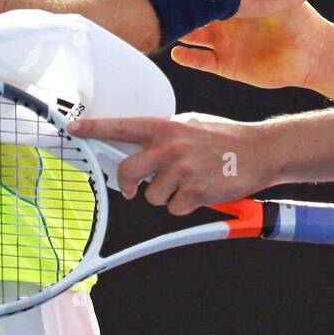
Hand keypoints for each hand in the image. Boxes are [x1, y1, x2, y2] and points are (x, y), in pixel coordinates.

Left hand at [72, 113, 278, 214]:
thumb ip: (164, 136)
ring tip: (188, 183)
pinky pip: (174, 209)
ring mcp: (181, 170)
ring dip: (166, 196)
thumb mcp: (190, 125)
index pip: (122, 126)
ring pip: (152, 196)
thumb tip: (140, 148)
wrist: (260, 150)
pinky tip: (201, 191)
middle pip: (127, 172)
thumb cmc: (226, 138)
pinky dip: (185, 206)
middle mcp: (169, 147)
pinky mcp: (194, 192)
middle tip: (134, 188)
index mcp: (166, 127)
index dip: (94, 128)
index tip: (73, 128)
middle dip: (128, 185)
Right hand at [173, 3, 330, 90]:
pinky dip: (190, 58)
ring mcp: (222, 44)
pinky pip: (202, 62)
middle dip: (182, 4)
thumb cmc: (295, 16)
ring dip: (180, 30)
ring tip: (167, 24)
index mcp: (234, 2)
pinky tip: (178, 53)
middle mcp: (224, 23)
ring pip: (194, 36)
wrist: (309, 50)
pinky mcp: (226, 65)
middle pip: (196, 12)